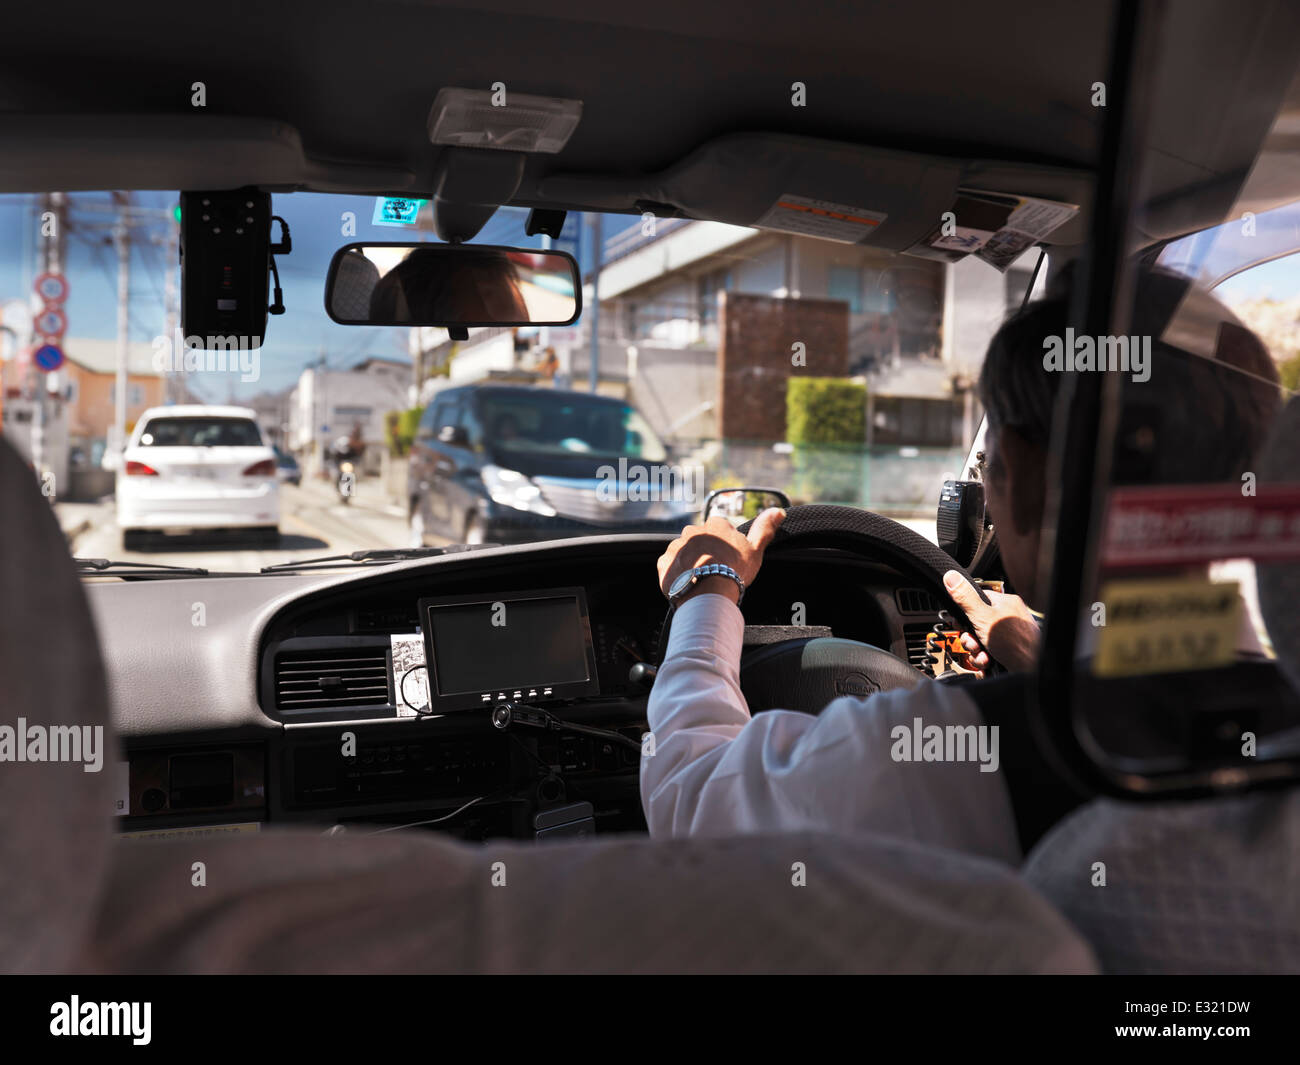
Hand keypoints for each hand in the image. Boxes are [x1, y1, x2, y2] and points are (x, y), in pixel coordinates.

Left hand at [657, 509, 785, 604]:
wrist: (708, 593)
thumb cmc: (734, 571)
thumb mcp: (755, 549)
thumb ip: (764, 528)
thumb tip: (778, 511)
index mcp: (715, 525)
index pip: (720, 531)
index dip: (726, 547)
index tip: (729, 560)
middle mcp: (693, 530)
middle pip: (701, 541)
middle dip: (706, 553)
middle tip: (715, 571)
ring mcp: (676, 545)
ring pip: (684, 552)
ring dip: (690, 562)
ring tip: (700, 580)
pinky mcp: (664, 562)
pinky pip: (670, 565)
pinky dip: (677, 573)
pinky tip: (687, 584)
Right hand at [942, 571, 1040, 673]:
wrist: (1032, 670)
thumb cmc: (1017, 643)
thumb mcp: (983, 616)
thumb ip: (966, 597)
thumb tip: (951, 576)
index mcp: (1004, 604)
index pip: (976, 601)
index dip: (964, 613)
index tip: (960, 623)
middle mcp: (1006, 620)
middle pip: (974, 625)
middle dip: (970, 639)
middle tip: (974, 643)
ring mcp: (1006, 638)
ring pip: (978, 642)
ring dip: (975, 653)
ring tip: (984, 657)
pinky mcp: (1005, 653)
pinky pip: (986, 655)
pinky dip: (983, 662)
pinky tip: (989, 664)